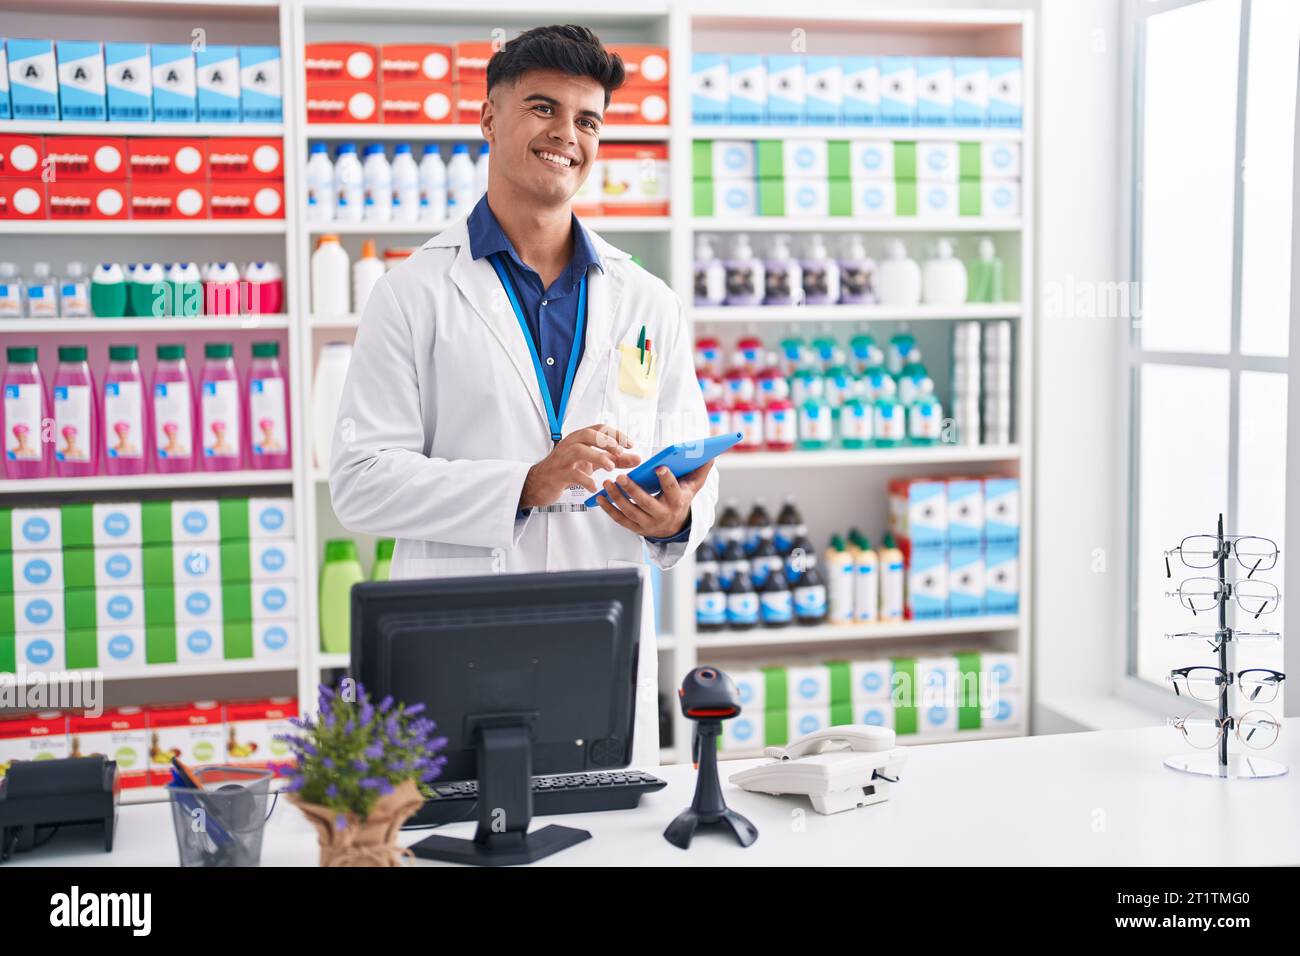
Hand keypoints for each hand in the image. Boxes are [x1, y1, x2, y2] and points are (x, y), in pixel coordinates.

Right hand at [519, 424, 641, 508]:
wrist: (539, 483)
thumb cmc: (567, 469)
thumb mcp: (592, 463)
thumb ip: (615, 459)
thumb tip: (637, 458)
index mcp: (579, 439)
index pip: (600, 429)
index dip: (617, 434)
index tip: (631, 445)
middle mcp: (570, 444)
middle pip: (589, 434)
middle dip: (607, 441)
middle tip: (620, 452)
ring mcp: (563, 459)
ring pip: (580, 450)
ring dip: (598, 457)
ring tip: (610, 468)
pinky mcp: (558, 474)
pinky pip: (573, 474)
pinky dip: (586, 481)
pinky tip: (595, 488)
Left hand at [596, 460, 713, 539]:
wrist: (674, 527)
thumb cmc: (681, 499)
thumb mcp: (693, 487)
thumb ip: (701, 471)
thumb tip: (711, 454)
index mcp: (677, 501)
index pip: (672, 489)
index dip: (666, 479)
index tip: (659, 467)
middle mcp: (662, 514)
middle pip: (646, 503)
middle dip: (633, 490)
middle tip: (621, 476)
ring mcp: (648, 524)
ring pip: (630, 511)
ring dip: (617, 498)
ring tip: (608, 483)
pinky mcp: (635, 528)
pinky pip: (620, 519)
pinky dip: (609, 509)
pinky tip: (600, 497)